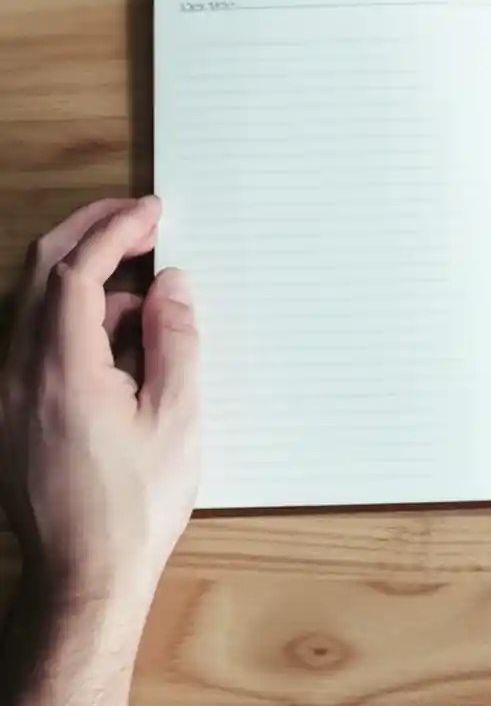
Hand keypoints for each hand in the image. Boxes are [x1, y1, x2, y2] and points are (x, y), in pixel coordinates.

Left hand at [0, 197, 200, 702]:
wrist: (85, 573)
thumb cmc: (136, 505)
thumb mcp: (176, 419)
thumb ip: (175, 341)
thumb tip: (171, 286)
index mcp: (62, 369)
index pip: (77, 270)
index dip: (115, 230)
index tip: (153, 213)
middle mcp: (19, 371)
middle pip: (39, 271)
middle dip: (87, 230)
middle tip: (137, 217)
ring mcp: (8, 391)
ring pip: (31, 302)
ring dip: (81, 272)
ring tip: (142, 283)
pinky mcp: (10, 410)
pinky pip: (33, 338)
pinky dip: (72, 315)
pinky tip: (117, 335)